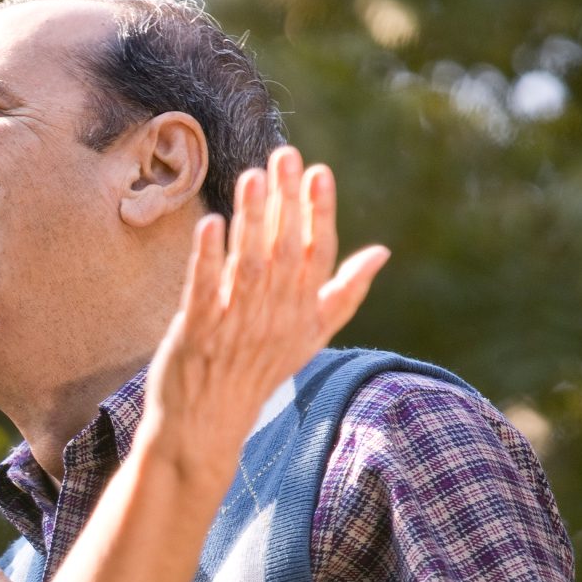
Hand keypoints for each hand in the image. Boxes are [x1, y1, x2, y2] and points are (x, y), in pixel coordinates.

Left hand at [145, 146, 388, 472]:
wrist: (207, 425)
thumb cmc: (258, 372)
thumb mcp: (311, 336)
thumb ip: (345, 292)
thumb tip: (383, 251)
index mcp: (302, 313)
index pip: (316, 255)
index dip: (319, 212)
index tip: (319, 171)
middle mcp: (274, 317)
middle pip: (284, 251)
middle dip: (286, 202)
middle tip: (285, 155)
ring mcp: (235, 326)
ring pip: (248, 266)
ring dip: (252, 220)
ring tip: (252, 176)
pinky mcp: (197, 334)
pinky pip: (205, 291)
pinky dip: (208, 258)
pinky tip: (211, 223)